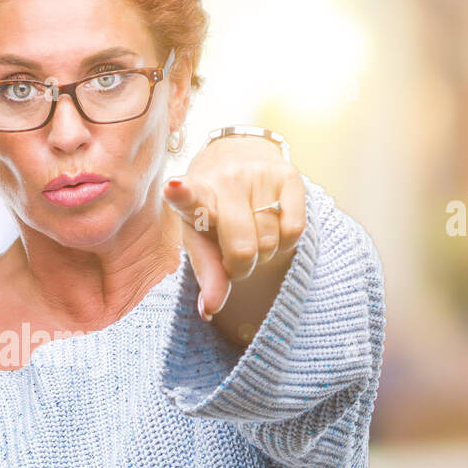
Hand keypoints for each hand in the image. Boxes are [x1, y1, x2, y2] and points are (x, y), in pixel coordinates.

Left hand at [163, 134, 305, 321]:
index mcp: (195, 197)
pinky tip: (274, 228)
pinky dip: (286, 242)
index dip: (181, 195)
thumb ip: (208, 274)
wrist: (240, 156)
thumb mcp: (202, 240)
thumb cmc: (215, 211)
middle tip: (235, 255)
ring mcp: (258, 175)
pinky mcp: (289, 176)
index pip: (188, 198)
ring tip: (254, 235)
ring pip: (270, 243)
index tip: (173, 188)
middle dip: (241, 266)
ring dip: (263, 253)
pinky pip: (294, 231)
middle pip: (243, 249)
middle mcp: (226, 180)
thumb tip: (209, 311)